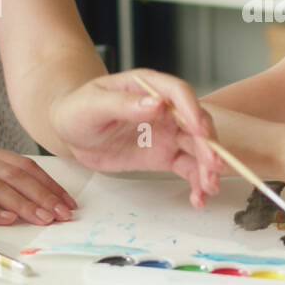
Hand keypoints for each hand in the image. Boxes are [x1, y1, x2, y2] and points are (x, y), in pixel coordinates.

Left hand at [49, 68, 223, 207]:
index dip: (192, 110)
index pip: (179, 94)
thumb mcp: (93, 105)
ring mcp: (168, 132)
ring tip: (210, 187)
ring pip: (197, 148)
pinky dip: (196, 182)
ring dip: (208, 167)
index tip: (199, 130)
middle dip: (208, 144)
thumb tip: (155, 103)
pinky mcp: (165, 155)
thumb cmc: (78, 110)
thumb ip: (123, 104)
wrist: (71, 132)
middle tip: (214, 165)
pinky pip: (187, 168)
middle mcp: (165, 109)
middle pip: (195, 123)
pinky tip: (199, 197)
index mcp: (149, 87)